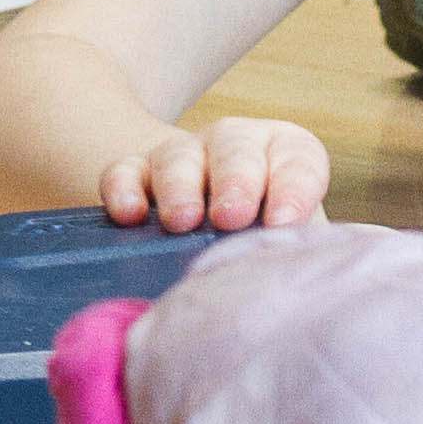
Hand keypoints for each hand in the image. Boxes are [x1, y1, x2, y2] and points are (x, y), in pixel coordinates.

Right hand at [99, 117, 331, 233]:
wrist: (218, 227)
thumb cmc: (268, 238)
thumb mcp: (294, 240)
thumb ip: (297, 249)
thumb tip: (299, 278)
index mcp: (285, 153)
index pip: (297, 161)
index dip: (293, 190)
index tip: (285, 224)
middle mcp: (234, 145)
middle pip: (235, 150)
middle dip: (234, 182)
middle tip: (230, 217)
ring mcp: (183, 156)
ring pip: (178, 158)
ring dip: (179, 189)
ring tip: (181, 222)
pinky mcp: (137, 170)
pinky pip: (123, 170)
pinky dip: (123, 189)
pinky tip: (128, 214)